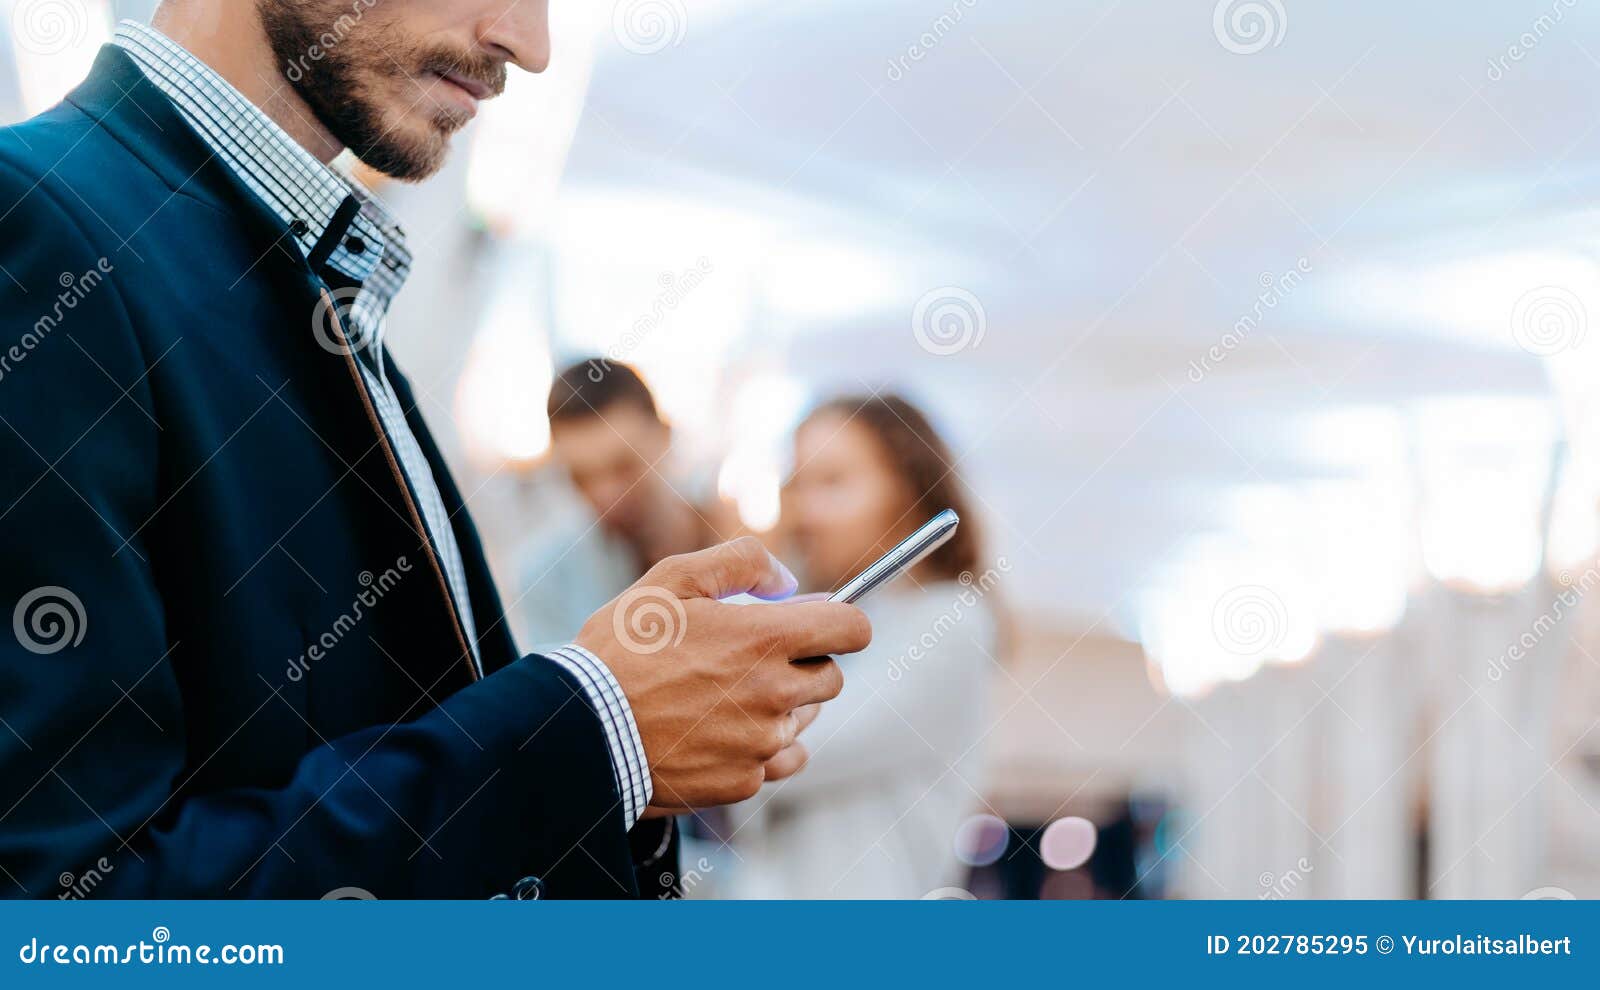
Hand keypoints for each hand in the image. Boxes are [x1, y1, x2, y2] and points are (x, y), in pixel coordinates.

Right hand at [577, 537, 869, 809]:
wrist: (578, 731)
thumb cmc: (620, 650)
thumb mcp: (671, 579)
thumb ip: (741, 563)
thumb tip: (788, 581)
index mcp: (765, 639)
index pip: (852, 629)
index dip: (839, 620)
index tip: (816, 621)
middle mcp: (774, 695)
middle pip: (829, 677)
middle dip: (802, 662)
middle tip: (747, 656)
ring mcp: (761, 744)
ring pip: (802, 720)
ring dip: (779, 704)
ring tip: (719, 695)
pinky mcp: (743, 782)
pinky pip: (776, 760)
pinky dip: (758, 747)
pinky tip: (717, 732)